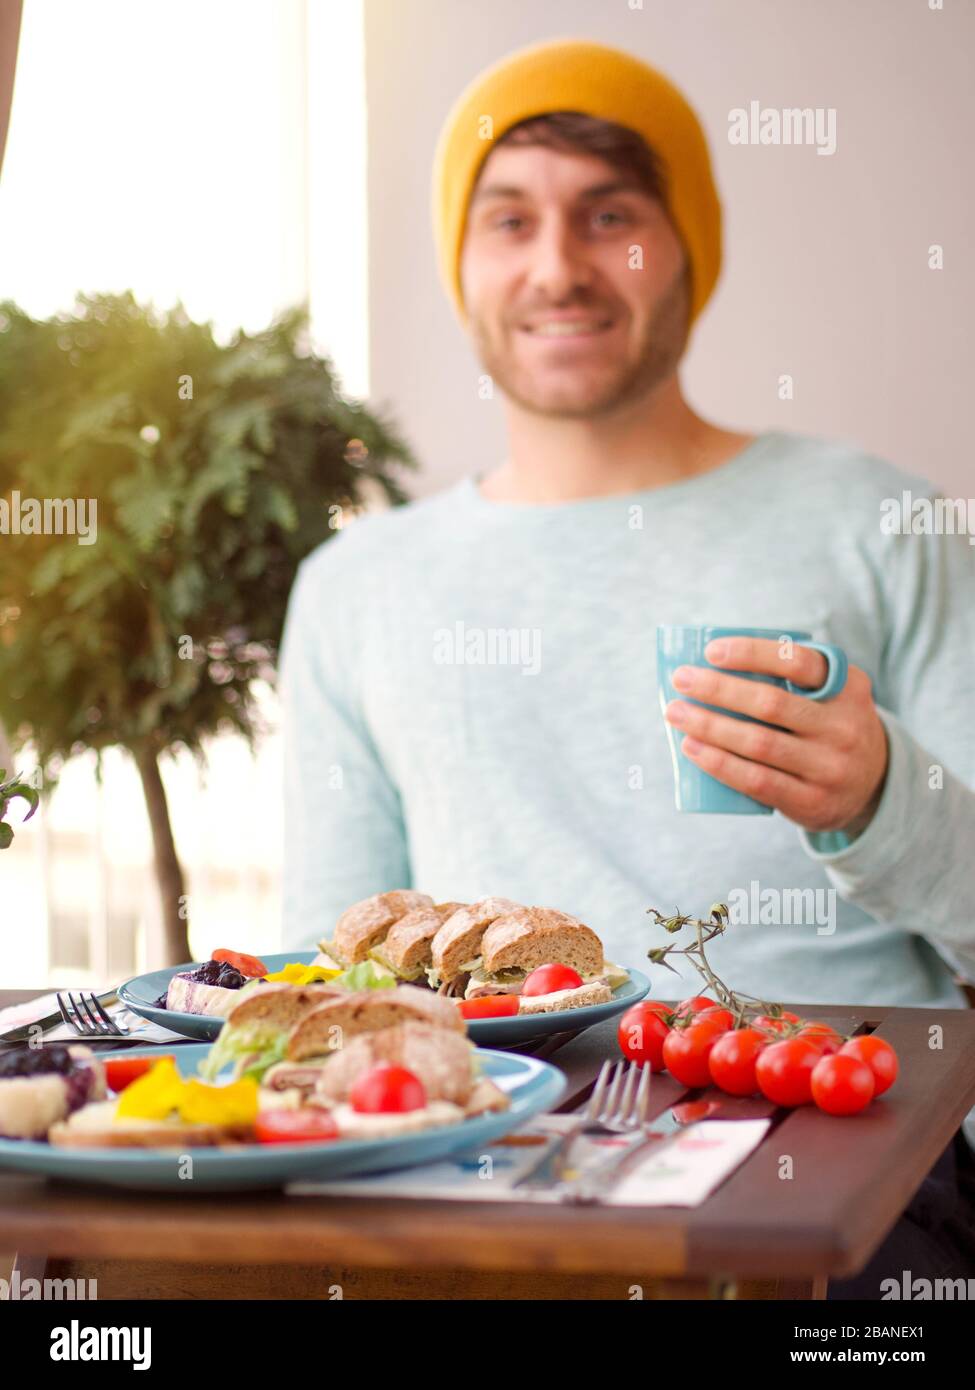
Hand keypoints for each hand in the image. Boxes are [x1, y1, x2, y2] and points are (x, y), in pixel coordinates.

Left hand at [663, 636, 887, 835]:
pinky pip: (756, 780)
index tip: (711, 651)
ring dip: (709, 726)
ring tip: (676, 713)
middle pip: (770, 703)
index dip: (752, 653)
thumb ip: (793, 677)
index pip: (799, 662)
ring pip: (758, 743)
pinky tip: (692, 747)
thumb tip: (713, 663)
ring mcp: (829, 767)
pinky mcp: (811, 801)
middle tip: (681, 679)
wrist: (872, 785)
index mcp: (849, 687)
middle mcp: (844, 726)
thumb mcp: (832, 694)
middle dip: (718, 689)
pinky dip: (718, 763)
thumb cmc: (828, 725)